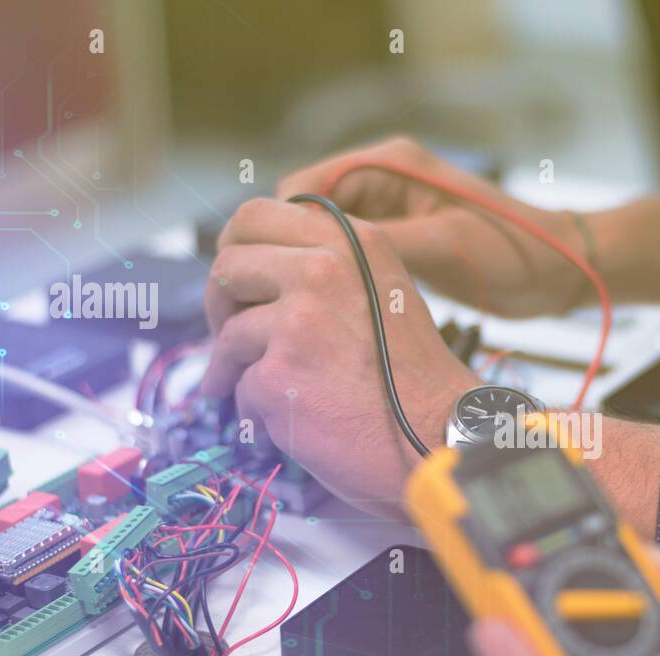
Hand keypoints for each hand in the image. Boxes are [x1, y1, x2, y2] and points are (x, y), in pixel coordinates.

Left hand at [200, 200, 478, 517]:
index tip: (236, 280)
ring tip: (252, 391)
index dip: (235, 248)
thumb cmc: (413, 378)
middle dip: (220, 304)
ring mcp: (298, 320)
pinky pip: (239, 385)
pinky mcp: (278, 372)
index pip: (256, 215)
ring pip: (229, 332)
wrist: (440, 436)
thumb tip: (258, 271)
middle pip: (230, 264)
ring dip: (232, 366)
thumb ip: (329, 269)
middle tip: (229, 334)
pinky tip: (281, 422)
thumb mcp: (385, 292)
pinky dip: (253, 409)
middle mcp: (323, 268)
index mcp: (351, 242)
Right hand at [275, 136, 589, 316]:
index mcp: (386, 163)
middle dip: (285, 256)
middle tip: (272, 305)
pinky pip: (347, 258)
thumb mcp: (442, 246)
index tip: (266, 279)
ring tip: (294, 315)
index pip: (301, 186)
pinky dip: (333, 283)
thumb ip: (377, 245)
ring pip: (320, 241)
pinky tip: (327, 315)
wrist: (558, 269)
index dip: (278, 232)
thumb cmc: (514, 250)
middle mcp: (379, 180)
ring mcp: (387, 211)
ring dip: (308, 274)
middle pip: (302, 214)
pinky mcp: (396, 241)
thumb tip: (314, 261)